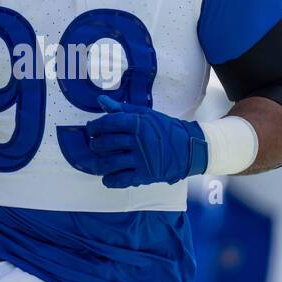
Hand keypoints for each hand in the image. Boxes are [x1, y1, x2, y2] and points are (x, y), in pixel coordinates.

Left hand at [66, 95, 207, 187]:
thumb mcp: (145, 114)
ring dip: (98, 164)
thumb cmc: (165, 129)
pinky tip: (107, 177)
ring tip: (96, 162)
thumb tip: (100, 101)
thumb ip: (121, 109)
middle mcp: (139, 141)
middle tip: (94, 145)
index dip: (95, 127)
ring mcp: (141, 159)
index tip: (91, 129)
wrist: (190, 148)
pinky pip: (121, 180)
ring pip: (110, 163)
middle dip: (95, 145)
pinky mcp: (145, 175)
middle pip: (106, 144)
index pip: (108, 123)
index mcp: (138, 123)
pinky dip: (110, 180)